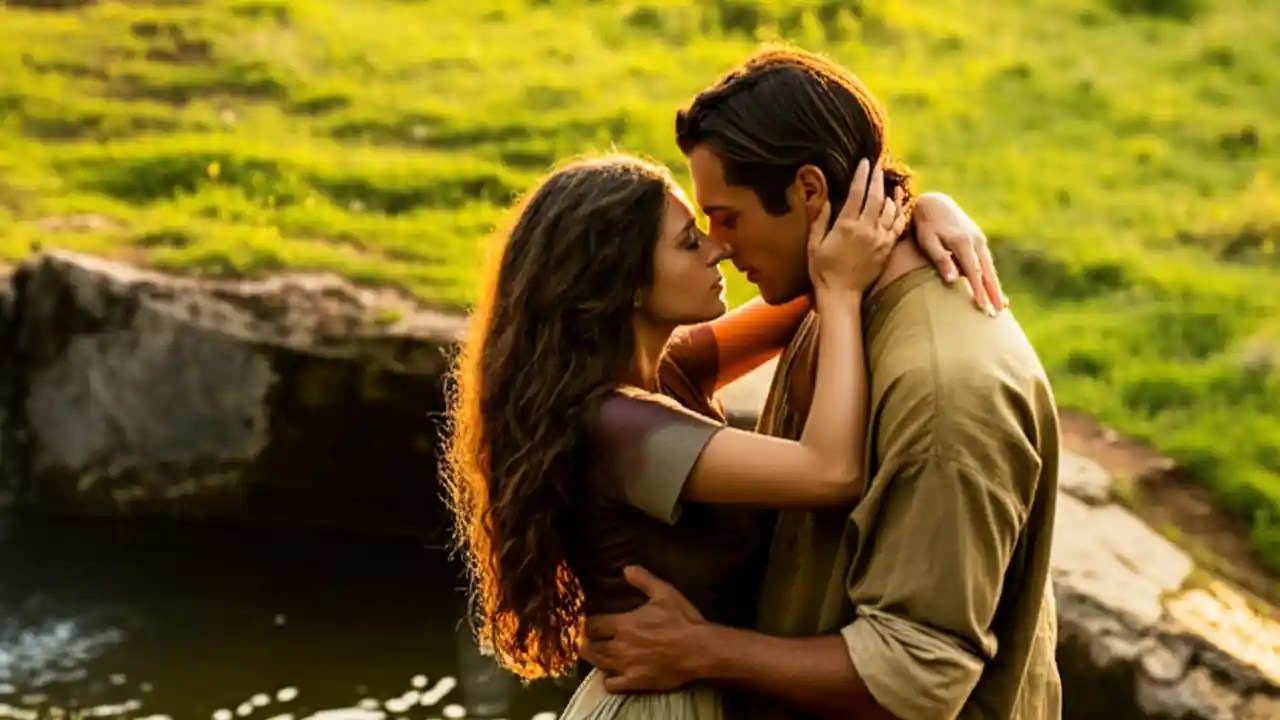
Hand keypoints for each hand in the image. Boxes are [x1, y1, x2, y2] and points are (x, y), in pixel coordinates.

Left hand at [578, 565, 706, 692]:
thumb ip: (643, 580)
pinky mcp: (635, 682)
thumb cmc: (682, 620)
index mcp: (623, 623)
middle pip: (590, 647)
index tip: (590, 623)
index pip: (592, 625)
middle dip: (587, 643)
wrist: (699, 649)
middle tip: (589, 640)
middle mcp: (620, 645)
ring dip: (594, 659)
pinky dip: (608, 680)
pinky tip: (612, 674)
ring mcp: (626, 666)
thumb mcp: (664, 593)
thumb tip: (626, 569)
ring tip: (597, 654)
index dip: (588, 624)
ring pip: (598, 664)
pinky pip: (611, 685)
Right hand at [808, 159, 906, 297]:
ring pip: (891, 208)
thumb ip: (820, 219)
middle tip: (877, 166)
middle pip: (877, 196)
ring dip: (889, 193)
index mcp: (846, 226)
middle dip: (877, 178)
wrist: (841, 294)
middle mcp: (866, 229)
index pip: (857, 192)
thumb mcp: (814, 244)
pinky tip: (898, 203)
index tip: (864, 162)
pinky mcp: (888, 248)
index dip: (861, 175)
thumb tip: (825, 199)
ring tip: (887, 184)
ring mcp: (880, 239)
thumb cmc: (823, 270)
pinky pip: (898, 224)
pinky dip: (900, 211)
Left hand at [912, 192, 1006, 314]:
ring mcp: (979, 240)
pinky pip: (987, 262)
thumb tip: (952, 280)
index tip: (983, 308)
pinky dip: (992, 276)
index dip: (979, 291)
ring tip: (1001, 306)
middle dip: (993, 293)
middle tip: (998, 313)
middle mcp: (976, 242)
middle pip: (987, 273)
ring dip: (996, 287)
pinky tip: (994, 289)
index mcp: (963, 243)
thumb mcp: (928, 240)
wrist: (935, 203)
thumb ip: (940, 259)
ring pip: (990, 268)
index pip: (973, 273)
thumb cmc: (926, 225)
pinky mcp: (979, 240)